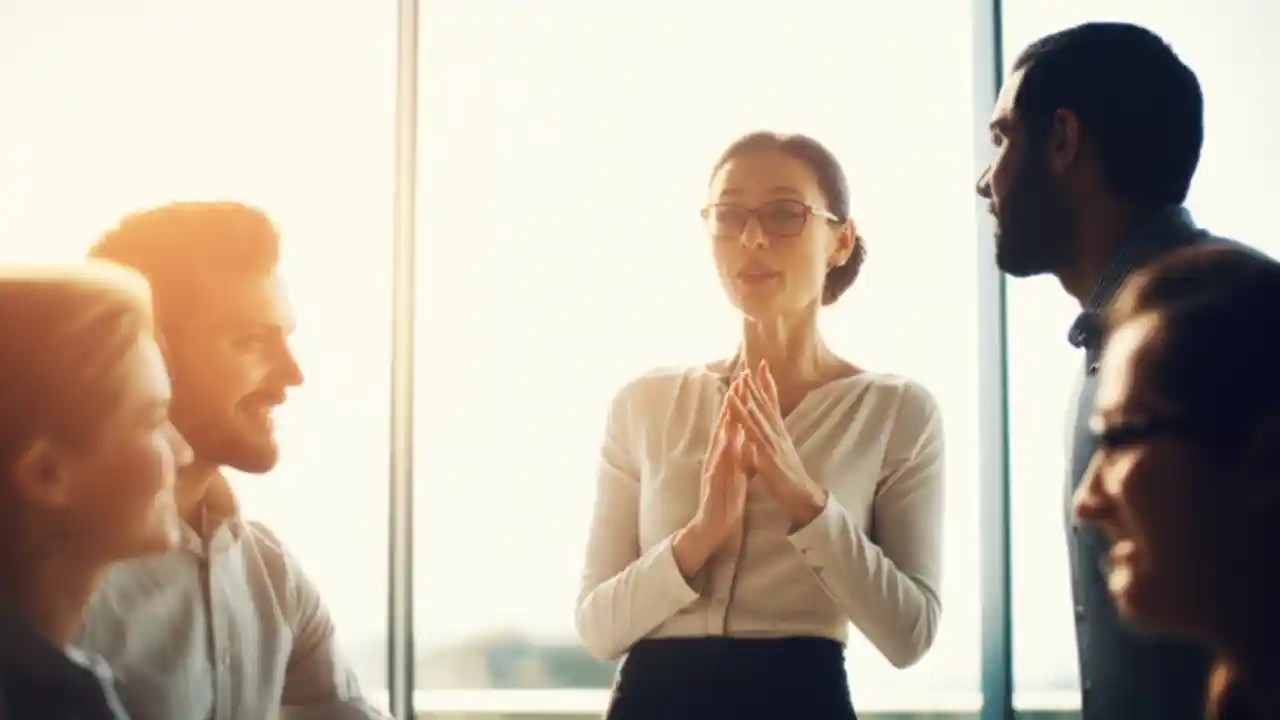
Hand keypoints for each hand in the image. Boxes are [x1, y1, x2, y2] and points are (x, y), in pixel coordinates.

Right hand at [673, 387, 749, 579]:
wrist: (712, 524)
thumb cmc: (725, 497)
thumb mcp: (737, 470)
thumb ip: (739, 452)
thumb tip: (745, 435)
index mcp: (724, 453)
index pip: (731, 424)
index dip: (738, 403)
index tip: (746, 383)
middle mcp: (716, 456)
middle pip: (723, 425)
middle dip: (731, 404)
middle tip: (738, 381)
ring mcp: (713, 467)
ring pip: (718, 440)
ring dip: (724, 422)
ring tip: (731, 403)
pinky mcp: (713, 482)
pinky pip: (718, 465)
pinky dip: (723, 451)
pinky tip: (727, 441)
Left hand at [726, 360, 827, 528]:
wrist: (801, 495)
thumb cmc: (788, 476)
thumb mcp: (778, 452)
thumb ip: (769, 437)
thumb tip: (761, 427)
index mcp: (778, 431)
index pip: (772, 402)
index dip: (767, 383)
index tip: (762, 365)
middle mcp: (776, 432)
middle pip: (765, 403)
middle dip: (756, 383)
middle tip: (748, 364)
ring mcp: (771, 441)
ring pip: (758, 414)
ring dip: (748, 396)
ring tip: (739, 379)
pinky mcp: (766, 453)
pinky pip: (752, 433)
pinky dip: (743, 418)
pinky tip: (735, 409)